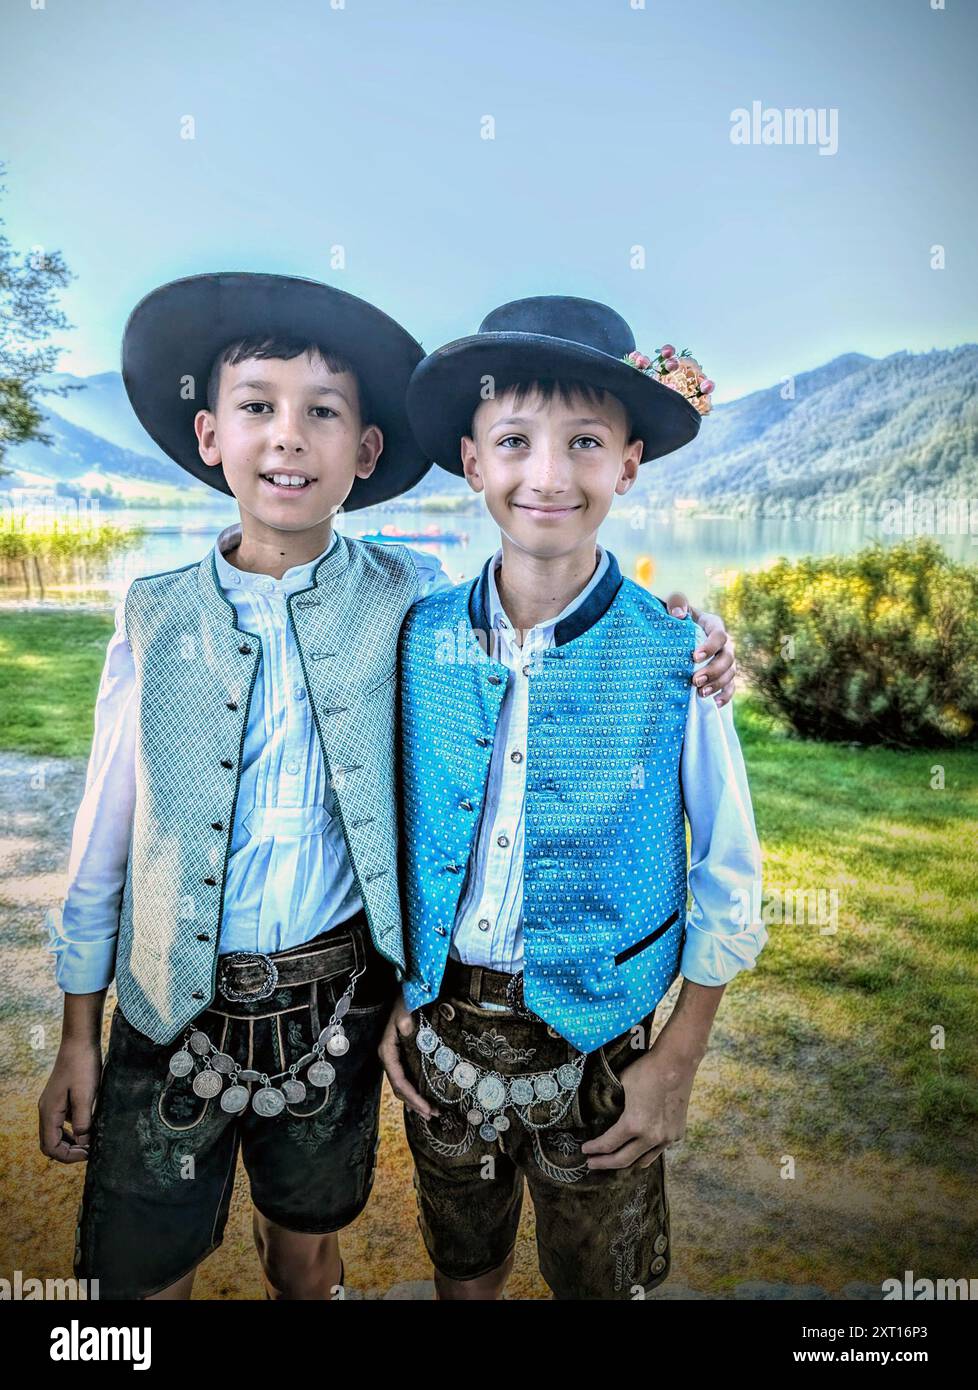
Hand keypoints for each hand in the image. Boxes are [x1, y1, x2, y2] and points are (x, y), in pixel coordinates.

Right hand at [38, 1039, 101, 1162]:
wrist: (80, 1042)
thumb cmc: (83, 1066)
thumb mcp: (85, 1095)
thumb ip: (83, 1121)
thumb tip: (83, 1142)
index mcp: (49, 1112)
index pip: (51, 1147)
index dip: (68, 1156)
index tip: (88, 1153)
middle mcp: (46, 1110)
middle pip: (50, 1143)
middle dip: (68, 1151)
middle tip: (90, 1150)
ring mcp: (52, 1104)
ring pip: (55, 1134)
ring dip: (70, 1142)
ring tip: (90, 1141)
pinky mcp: (60, 1099)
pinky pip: (61, 1123)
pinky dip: (72, 1130)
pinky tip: (88, 1126)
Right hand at [378, 993, 439, 1119]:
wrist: (407, 989)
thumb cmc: (406, 998)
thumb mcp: (404, 1006)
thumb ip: (404, 1017)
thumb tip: (404, 1028)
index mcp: (387, 1050)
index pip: (398, 1080)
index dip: (411, 1096)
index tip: (426, 1107)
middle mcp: (389, 1056)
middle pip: (399, 1087)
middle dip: (415, 1103)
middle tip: (433, 1115)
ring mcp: (396, 1057)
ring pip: (403, 1085)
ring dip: (416, 1099)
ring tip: (432, 1112)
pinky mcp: (403, 1055)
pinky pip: (408, 1077)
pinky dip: (417, 1089)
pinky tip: (428, 1096)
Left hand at [579, 1039, 698, 1170]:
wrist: (677, 1063)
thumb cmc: (646, 1070)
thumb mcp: (621, 1083)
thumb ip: (613, 1101)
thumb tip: (601, 1109)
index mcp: (634, 1124)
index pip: (608, 1144)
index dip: (595, 1149)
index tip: (585, 1150)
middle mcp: (651, 1137)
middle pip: (623, 1160)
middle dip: (605, 1163)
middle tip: (592, 1163)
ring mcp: (666, 1138)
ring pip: (643, 1161)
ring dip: (627, 1163)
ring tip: (614, 1161)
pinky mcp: (677, 1134)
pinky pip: (658, 1150)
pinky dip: (645, 1152)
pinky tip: (637, 1149)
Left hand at [664, 591, 735, 706]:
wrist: (675, 632)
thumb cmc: (674, 616)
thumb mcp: (673, 604)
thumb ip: (676, 602)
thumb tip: (678, 615)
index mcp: (713, 625)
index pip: (719, 635)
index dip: (710, 647)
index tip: (694, 657)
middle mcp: (724, 643)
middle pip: (728, 657)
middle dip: (713, 670)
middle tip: (695, 680)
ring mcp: (725, 660)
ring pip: (730, 673)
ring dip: (717, 684)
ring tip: (700, 693)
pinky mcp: (723, 674)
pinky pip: (730, 686)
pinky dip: (725, 696)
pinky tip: (715, 704)